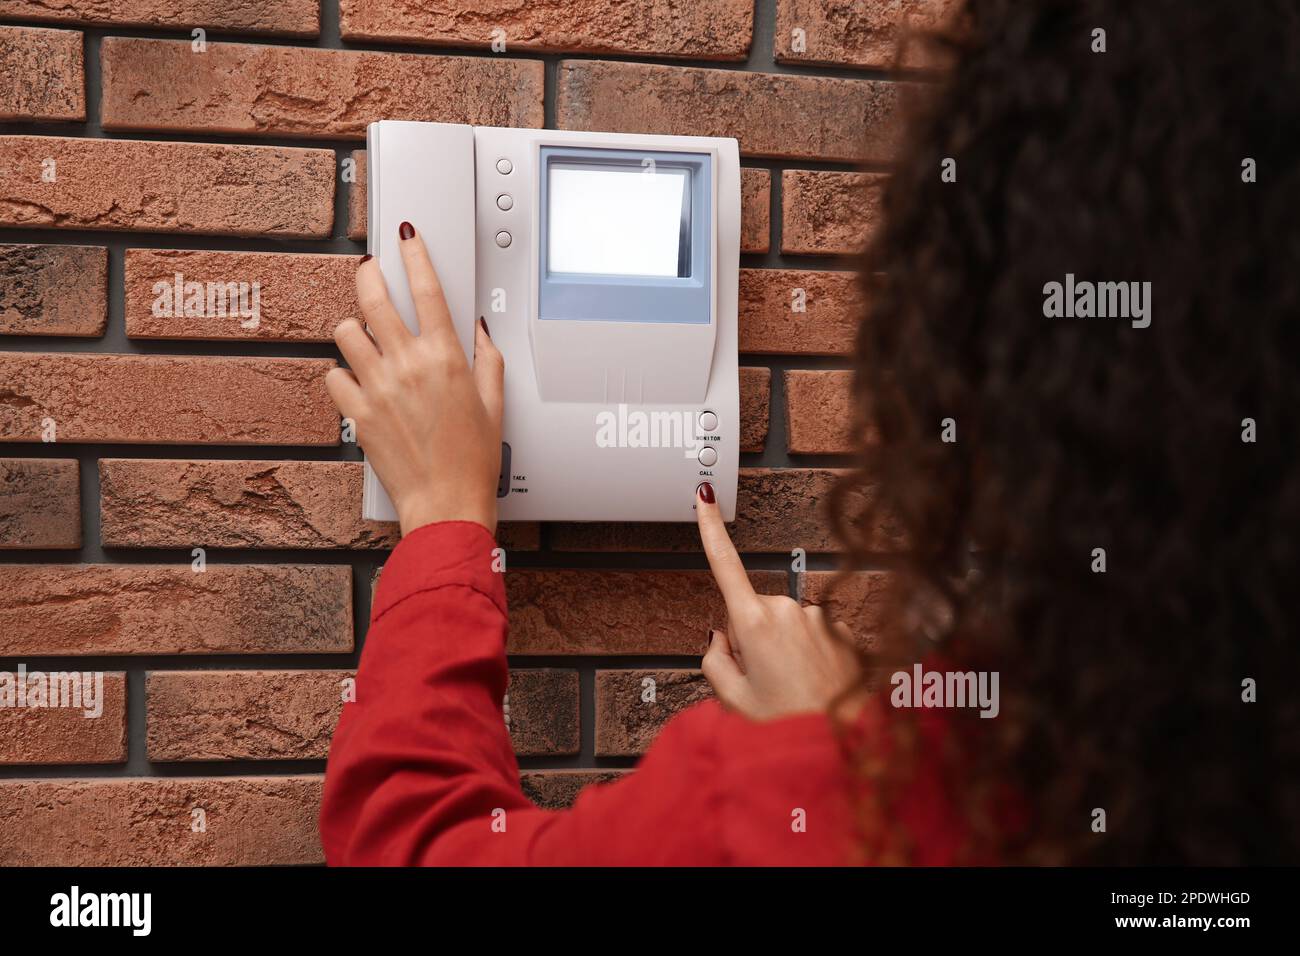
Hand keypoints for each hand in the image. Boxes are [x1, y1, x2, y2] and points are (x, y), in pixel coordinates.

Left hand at [326, 225, 503, 536]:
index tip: (407, 237)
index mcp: (446, 357)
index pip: (427, 288)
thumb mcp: (494, 404)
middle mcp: (408, 365)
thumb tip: (478, 331)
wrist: (447, 503)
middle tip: (369, 269)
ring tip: (363, 336)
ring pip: (346, 332)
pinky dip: (341, 374)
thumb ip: (487, 360)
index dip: (415, 254)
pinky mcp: (358, 413)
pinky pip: (333, 377)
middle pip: (373, 298)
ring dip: (354, 328)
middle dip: (368, 274)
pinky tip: (356, 380)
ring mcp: (378, 388)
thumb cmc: (474, 461)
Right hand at [695, 483, 862, 720]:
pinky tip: (813, 682)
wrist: (843, 740)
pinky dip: (809, 654)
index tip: (704, 497)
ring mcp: (817, 617)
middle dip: (752, 639)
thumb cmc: (787, 724)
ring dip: (783, 648)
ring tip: (792, 688)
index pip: (724, 565)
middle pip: (753, 612)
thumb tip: (719, 639)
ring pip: (785, 625)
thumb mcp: (733, 700)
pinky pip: (813, 634)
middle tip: (762, 681)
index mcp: (754, 622)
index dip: (710, 528)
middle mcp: (787, 609)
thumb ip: (714, 661)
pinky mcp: (841, 628)